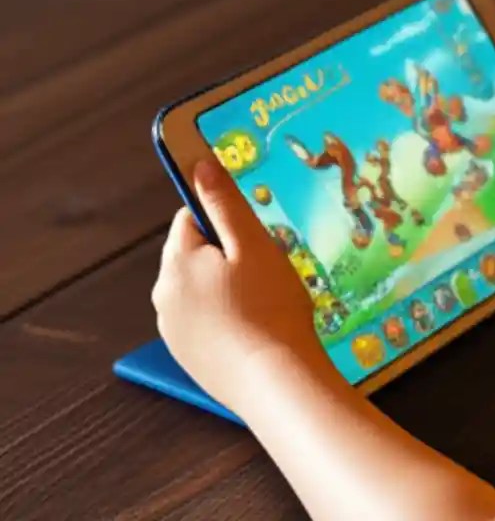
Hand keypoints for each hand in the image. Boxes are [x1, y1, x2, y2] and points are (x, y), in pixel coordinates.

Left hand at [152, 159, 326, 411]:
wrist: (276, 382)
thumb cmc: (271, 308)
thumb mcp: (254, 246)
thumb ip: (225, 204)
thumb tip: (199, 165)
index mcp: (176, 262)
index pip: (190, 218)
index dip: (225, 220)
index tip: (254, 235)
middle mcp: (164, 295)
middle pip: (194, 257)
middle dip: (227, 258)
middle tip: (267, 273)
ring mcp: (174, 331)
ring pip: (201, 292)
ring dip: (226, 290)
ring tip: (266, 306)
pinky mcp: (189, 358)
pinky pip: (207, 325)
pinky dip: (228, 322)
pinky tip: (257, 332)